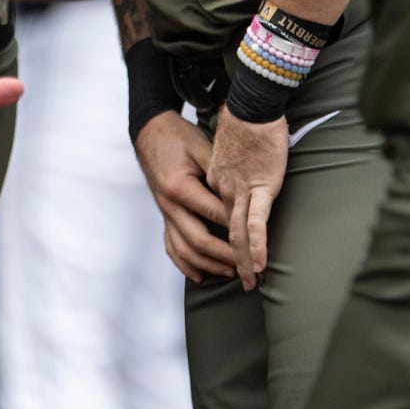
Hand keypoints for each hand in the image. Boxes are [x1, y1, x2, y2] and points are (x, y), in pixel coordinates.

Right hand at [133, 113, 235, 281]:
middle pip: (199, 240)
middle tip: (248, 265)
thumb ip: (219, 171)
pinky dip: (185, 264)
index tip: (258, 238)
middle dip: (226, 256)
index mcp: (179, 187)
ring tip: (231, 272)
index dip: (237, 226)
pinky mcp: (164, 216)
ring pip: (184, 249)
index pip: (214, 213)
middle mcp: (169, 205)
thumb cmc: (179, 137)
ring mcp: (164, 213)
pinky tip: (200, 276)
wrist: (151, 132)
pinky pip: (171, 246)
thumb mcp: (201, 146)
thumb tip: (241, 195)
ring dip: (208, 264)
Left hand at [207, 114, 288, 290]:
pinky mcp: (261, 187)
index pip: (218, 215)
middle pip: (225, 231)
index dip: (224, 237)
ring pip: (237, 233)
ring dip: (244, 261)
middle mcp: (224, 190)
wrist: (252, 104)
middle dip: (231, 260)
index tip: (231, 254)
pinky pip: (256, 222)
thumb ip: (231, 164)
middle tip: (240, 280)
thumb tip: (239, 168)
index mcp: (216, 181)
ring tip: (250, 282)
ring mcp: (240, 190)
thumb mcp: (231, 148)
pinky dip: (257, 245)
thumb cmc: (246, 121)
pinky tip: (260, 264)